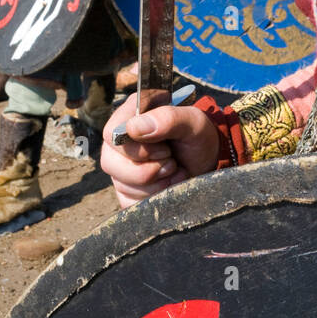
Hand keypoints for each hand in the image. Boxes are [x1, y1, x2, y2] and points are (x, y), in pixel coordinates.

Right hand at [101, 90, 218, 207]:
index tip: (166, 149)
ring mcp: (118, 166)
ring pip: (122, 185)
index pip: (112, 133)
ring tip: (172, 169)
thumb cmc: (197, 137)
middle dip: (150, 168)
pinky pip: (129, 202)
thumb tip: (133, 128)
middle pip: (111, 163)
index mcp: (130, 115)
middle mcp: (118, 142)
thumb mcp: (193, 122)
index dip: (139, 148)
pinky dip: (154, 197)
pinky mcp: (124, 190)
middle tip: (171, 159)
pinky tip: (166, 184)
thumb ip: (167, 118)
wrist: (206, 162)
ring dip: (156, 183)